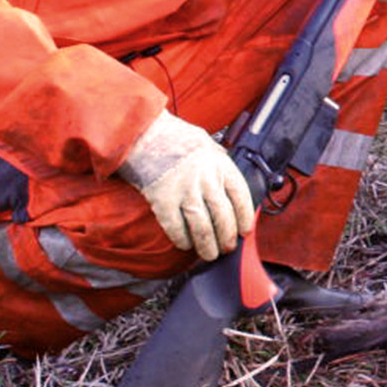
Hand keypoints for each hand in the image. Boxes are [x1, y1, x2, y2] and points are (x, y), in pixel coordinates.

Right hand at [117, 111, 254, 258]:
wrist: (142, 131)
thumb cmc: (173, 137)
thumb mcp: (206, 142)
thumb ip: (219, 162)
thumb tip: (228, 183)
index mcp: (220, 164)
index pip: (241, 196)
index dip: (245, 217)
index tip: (245, 230)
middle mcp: (205, 179)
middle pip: (223, 216)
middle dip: (227, 237)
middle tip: (227, 247)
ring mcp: (184, 190)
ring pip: (202, 227)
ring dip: (207, 245)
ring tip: (209, 254)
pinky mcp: (162, 199)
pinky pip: (175, 227)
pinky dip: (182, 239)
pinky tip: (185, 245)